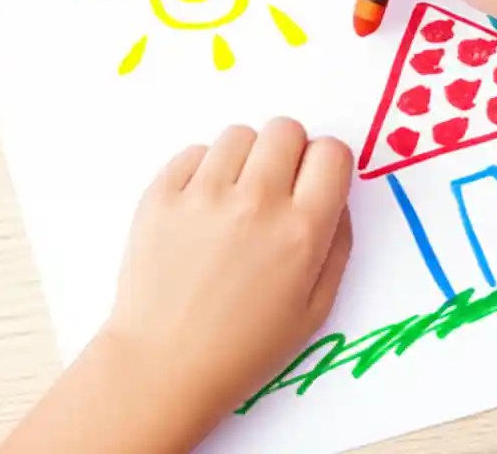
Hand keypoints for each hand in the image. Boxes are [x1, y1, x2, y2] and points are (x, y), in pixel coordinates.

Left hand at [106, 118, 353, 428]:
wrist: (164, 367)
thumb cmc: (244, 348)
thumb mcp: (315, 309)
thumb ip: (337, 244)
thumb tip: (335, 195)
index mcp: (302, 233)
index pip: (331, 152)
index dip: (327, 164)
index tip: (314, 181)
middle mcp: (256, 204)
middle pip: (286, 129)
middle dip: (289, 152)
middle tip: (276, 187)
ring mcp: (203, 196)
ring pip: (239, 134)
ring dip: (245, 158)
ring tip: (234, 199)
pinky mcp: (160, 196)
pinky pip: (193, 152)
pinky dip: (203, 170)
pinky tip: (202, 208)